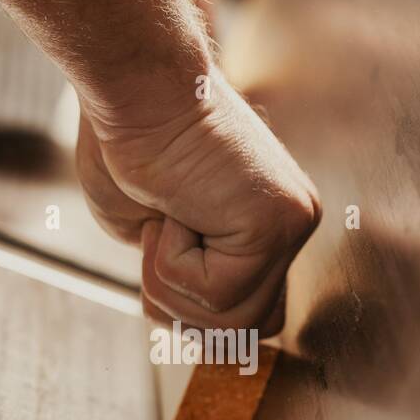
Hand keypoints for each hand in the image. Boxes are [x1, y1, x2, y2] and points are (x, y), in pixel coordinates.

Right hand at [75, 67, 320, 335]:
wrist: (130, 88)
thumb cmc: (126, 144)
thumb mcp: (149, 235)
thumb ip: (185, 281)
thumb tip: (201, 329)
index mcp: (269, 225)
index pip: (252, 318)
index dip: (197, 313)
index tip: (162, 251)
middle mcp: (293, 225)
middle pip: (247, 331)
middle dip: (183, 307)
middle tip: (157, 237)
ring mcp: (292, 225)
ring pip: (232, 323)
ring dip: (171, 282)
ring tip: (164, 217)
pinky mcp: (278, 225)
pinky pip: (219, 294)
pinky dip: (172, 261)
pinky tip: (174, 207)